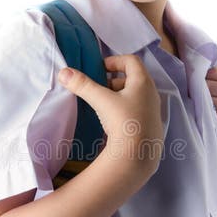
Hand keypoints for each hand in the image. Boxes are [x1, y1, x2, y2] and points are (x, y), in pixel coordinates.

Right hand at [58, 55, 163, 173]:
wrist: (139, 155)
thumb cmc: (123, 122)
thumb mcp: (101, 100)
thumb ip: (83, 85)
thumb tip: (64, 72)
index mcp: (143, 82)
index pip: (131, 61)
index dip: (115, 60)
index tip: (100, 68)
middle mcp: (151, 93)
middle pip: (133, 78)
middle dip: (114, 79)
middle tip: (99, 87)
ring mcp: (152, 110)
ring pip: (135, 95)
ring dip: (119, 95)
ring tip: (103, 104)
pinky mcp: (150, 125)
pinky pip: (137, 109)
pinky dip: (124, 108)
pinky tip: (112, 120)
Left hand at [205, 67, 216, 157]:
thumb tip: (203, 78)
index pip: (215, 73)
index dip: (203, 78)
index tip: (197, 83)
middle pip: (209, 86)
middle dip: (199, 91)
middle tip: (194, 98)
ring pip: (210, 102)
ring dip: (203, 106)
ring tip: (202, 109)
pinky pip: (214, 118)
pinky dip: (209, 119)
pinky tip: (211, 120)